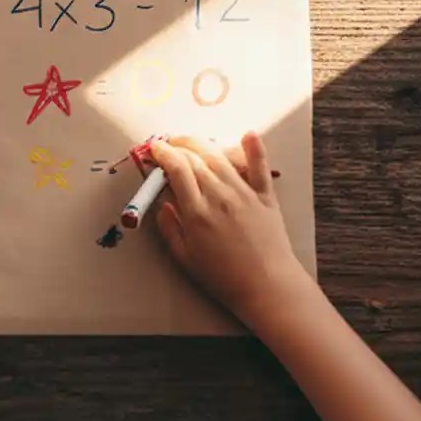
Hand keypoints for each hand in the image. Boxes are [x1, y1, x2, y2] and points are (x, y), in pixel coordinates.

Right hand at [149, 133, 308, 326]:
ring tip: (190, 140)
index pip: (176, 169)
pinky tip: (248, 133)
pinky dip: (254, 148)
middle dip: (177, 145)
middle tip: (168, 144)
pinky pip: (260, 167)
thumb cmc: (223, 277)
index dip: (162, 154)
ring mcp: (244, 193)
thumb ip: (170, 228)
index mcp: (196, 212)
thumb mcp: (185, 258)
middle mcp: (219, 196)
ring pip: (220, 157)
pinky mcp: (265, 196)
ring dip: (202, 143)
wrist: (266, 286)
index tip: (154, 149)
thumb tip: (163, 204)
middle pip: (195, 158)